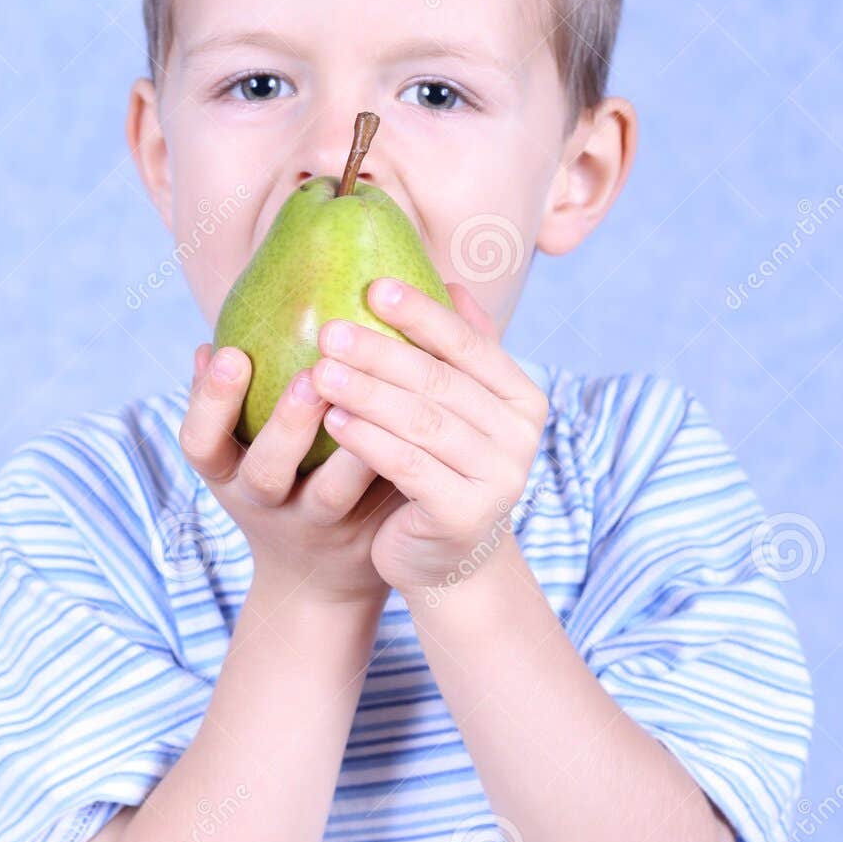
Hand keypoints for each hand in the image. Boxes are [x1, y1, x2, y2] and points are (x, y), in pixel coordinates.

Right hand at [178, 343, 397, 609]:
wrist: (322, 583)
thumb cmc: (279, 491)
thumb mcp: (238, 460)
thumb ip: (228, 409)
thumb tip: (208, 346)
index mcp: (228, 479)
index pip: (200, 444)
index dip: (210, 402)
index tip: (232, 352)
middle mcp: (269, 508)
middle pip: (265, 473)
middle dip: (285, 425)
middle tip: (312, 375)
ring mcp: (321, 526)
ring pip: (332, 492)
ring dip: (352, 446)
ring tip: (374, 399)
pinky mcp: (368, 534)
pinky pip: (382, 495)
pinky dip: (398, 456)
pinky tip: (421, 412)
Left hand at [308, 278, 548, 599]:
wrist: (448, 563)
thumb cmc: (443, 470)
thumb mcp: (456, 410)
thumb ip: (457, 352)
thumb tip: (451, 279)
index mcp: (522, 398)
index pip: (468, 344)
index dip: (422, 314)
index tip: (374, 286)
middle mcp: (519, 437)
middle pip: (440, 382)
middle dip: (381, 352)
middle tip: (329, 330)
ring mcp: (497, 479)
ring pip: (421, 423)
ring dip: (366, 393)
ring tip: (320, 372)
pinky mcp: (463, 516)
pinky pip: (407, 467)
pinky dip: (367, 441)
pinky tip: (332, 421)